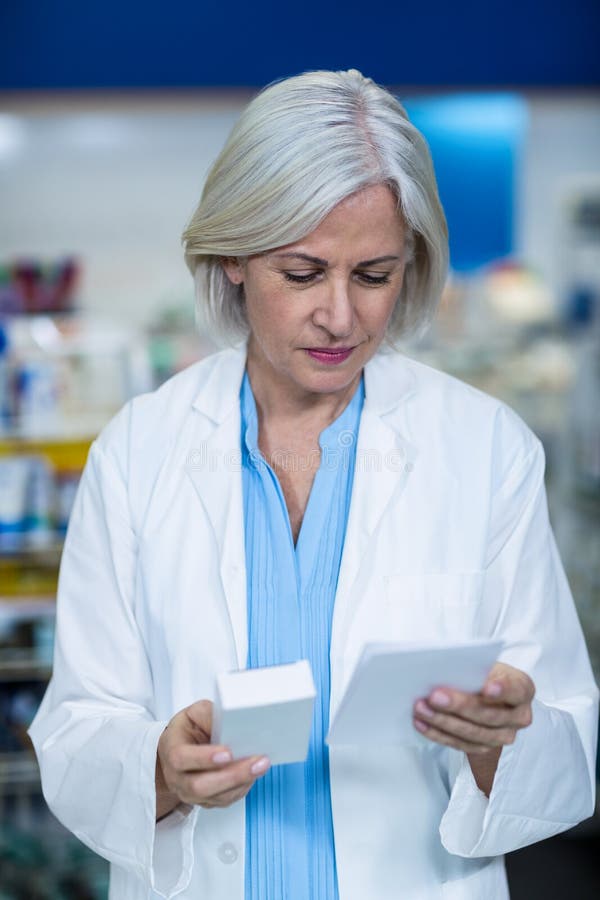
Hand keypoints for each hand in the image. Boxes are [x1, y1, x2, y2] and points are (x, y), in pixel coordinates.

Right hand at [156, 699, 269, 817]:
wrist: (178, 749)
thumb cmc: (187, 730)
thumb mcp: (194, 713)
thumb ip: (209, 715)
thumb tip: (229, 718)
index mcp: (171, 751)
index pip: (182, 759)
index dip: (205, 758)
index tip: (228, 753)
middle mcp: (178, 778)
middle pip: (200, 786)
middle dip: (232, 775)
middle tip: (256, 762)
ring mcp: (191, 793)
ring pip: (217, 797)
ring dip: (242, 782)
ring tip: (261, 765)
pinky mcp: (207, 800)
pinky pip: (226, 800)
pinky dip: (243, 787)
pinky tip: (254, 773)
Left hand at [412, 662, 534, 793]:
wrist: (486, 691)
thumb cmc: (485, 672)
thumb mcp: (485, 663)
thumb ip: (474, 668)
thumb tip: (448, 671)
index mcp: (523, 690)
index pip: (516, 690)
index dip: (503, 690)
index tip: (487, 686)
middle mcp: (519, 717)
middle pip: (489, 716)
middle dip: (460, 706)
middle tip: (435, 696)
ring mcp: (502, 736)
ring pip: (473, 734)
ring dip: (443, 722)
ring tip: (421, 709)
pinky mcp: (484, 747)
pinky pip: (460, 744)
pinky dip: (438, 733)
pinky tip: (421, 723)